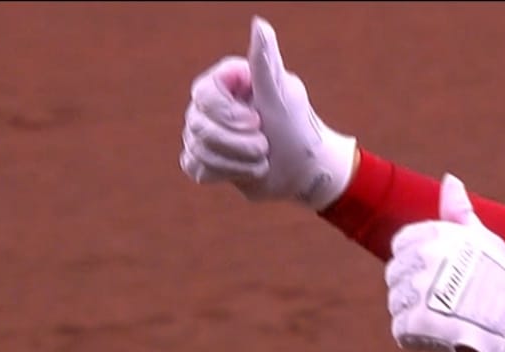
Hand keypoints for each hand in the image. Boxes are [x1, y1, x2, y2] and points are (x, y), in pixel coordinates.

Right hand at [179, 16, 356, 209]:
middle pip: (199, 123)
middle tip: (266, 145)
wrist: (307, 174)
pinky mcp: (206, 160)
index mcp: (229, 83)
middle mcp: (212, 104)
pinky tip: (248, 171)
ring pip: (198, 147)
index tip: (257, 120)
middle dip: (237, 142)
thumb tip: (259, 23)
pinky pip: (197, 167)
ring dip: (237, 160)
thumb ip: (265, 61)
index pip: (205, 93)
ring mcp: (206, 131)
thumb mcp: (281, 96)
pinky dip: (226, 173)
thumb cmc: (298, 131)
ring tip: (262, 160)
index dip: (228, 113)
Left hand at [386, 174, 504, 351]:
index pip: (402, 244)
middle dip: (418, 289)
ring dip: (418, 314)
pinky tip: (445, 335)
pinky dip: (420, 337)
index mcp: (434, 235)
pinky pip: (402, 330)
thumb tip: (450, 180)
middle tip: (452, 301)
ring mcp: (416, 292)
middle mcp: (421, 259)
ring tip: (451, 318)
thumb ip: (459, 212)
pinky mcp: (414, 324)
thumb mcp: (485, 240)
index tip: (445, 275)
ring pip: (397, 304)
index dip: (420, 263)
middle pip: (396, 275)